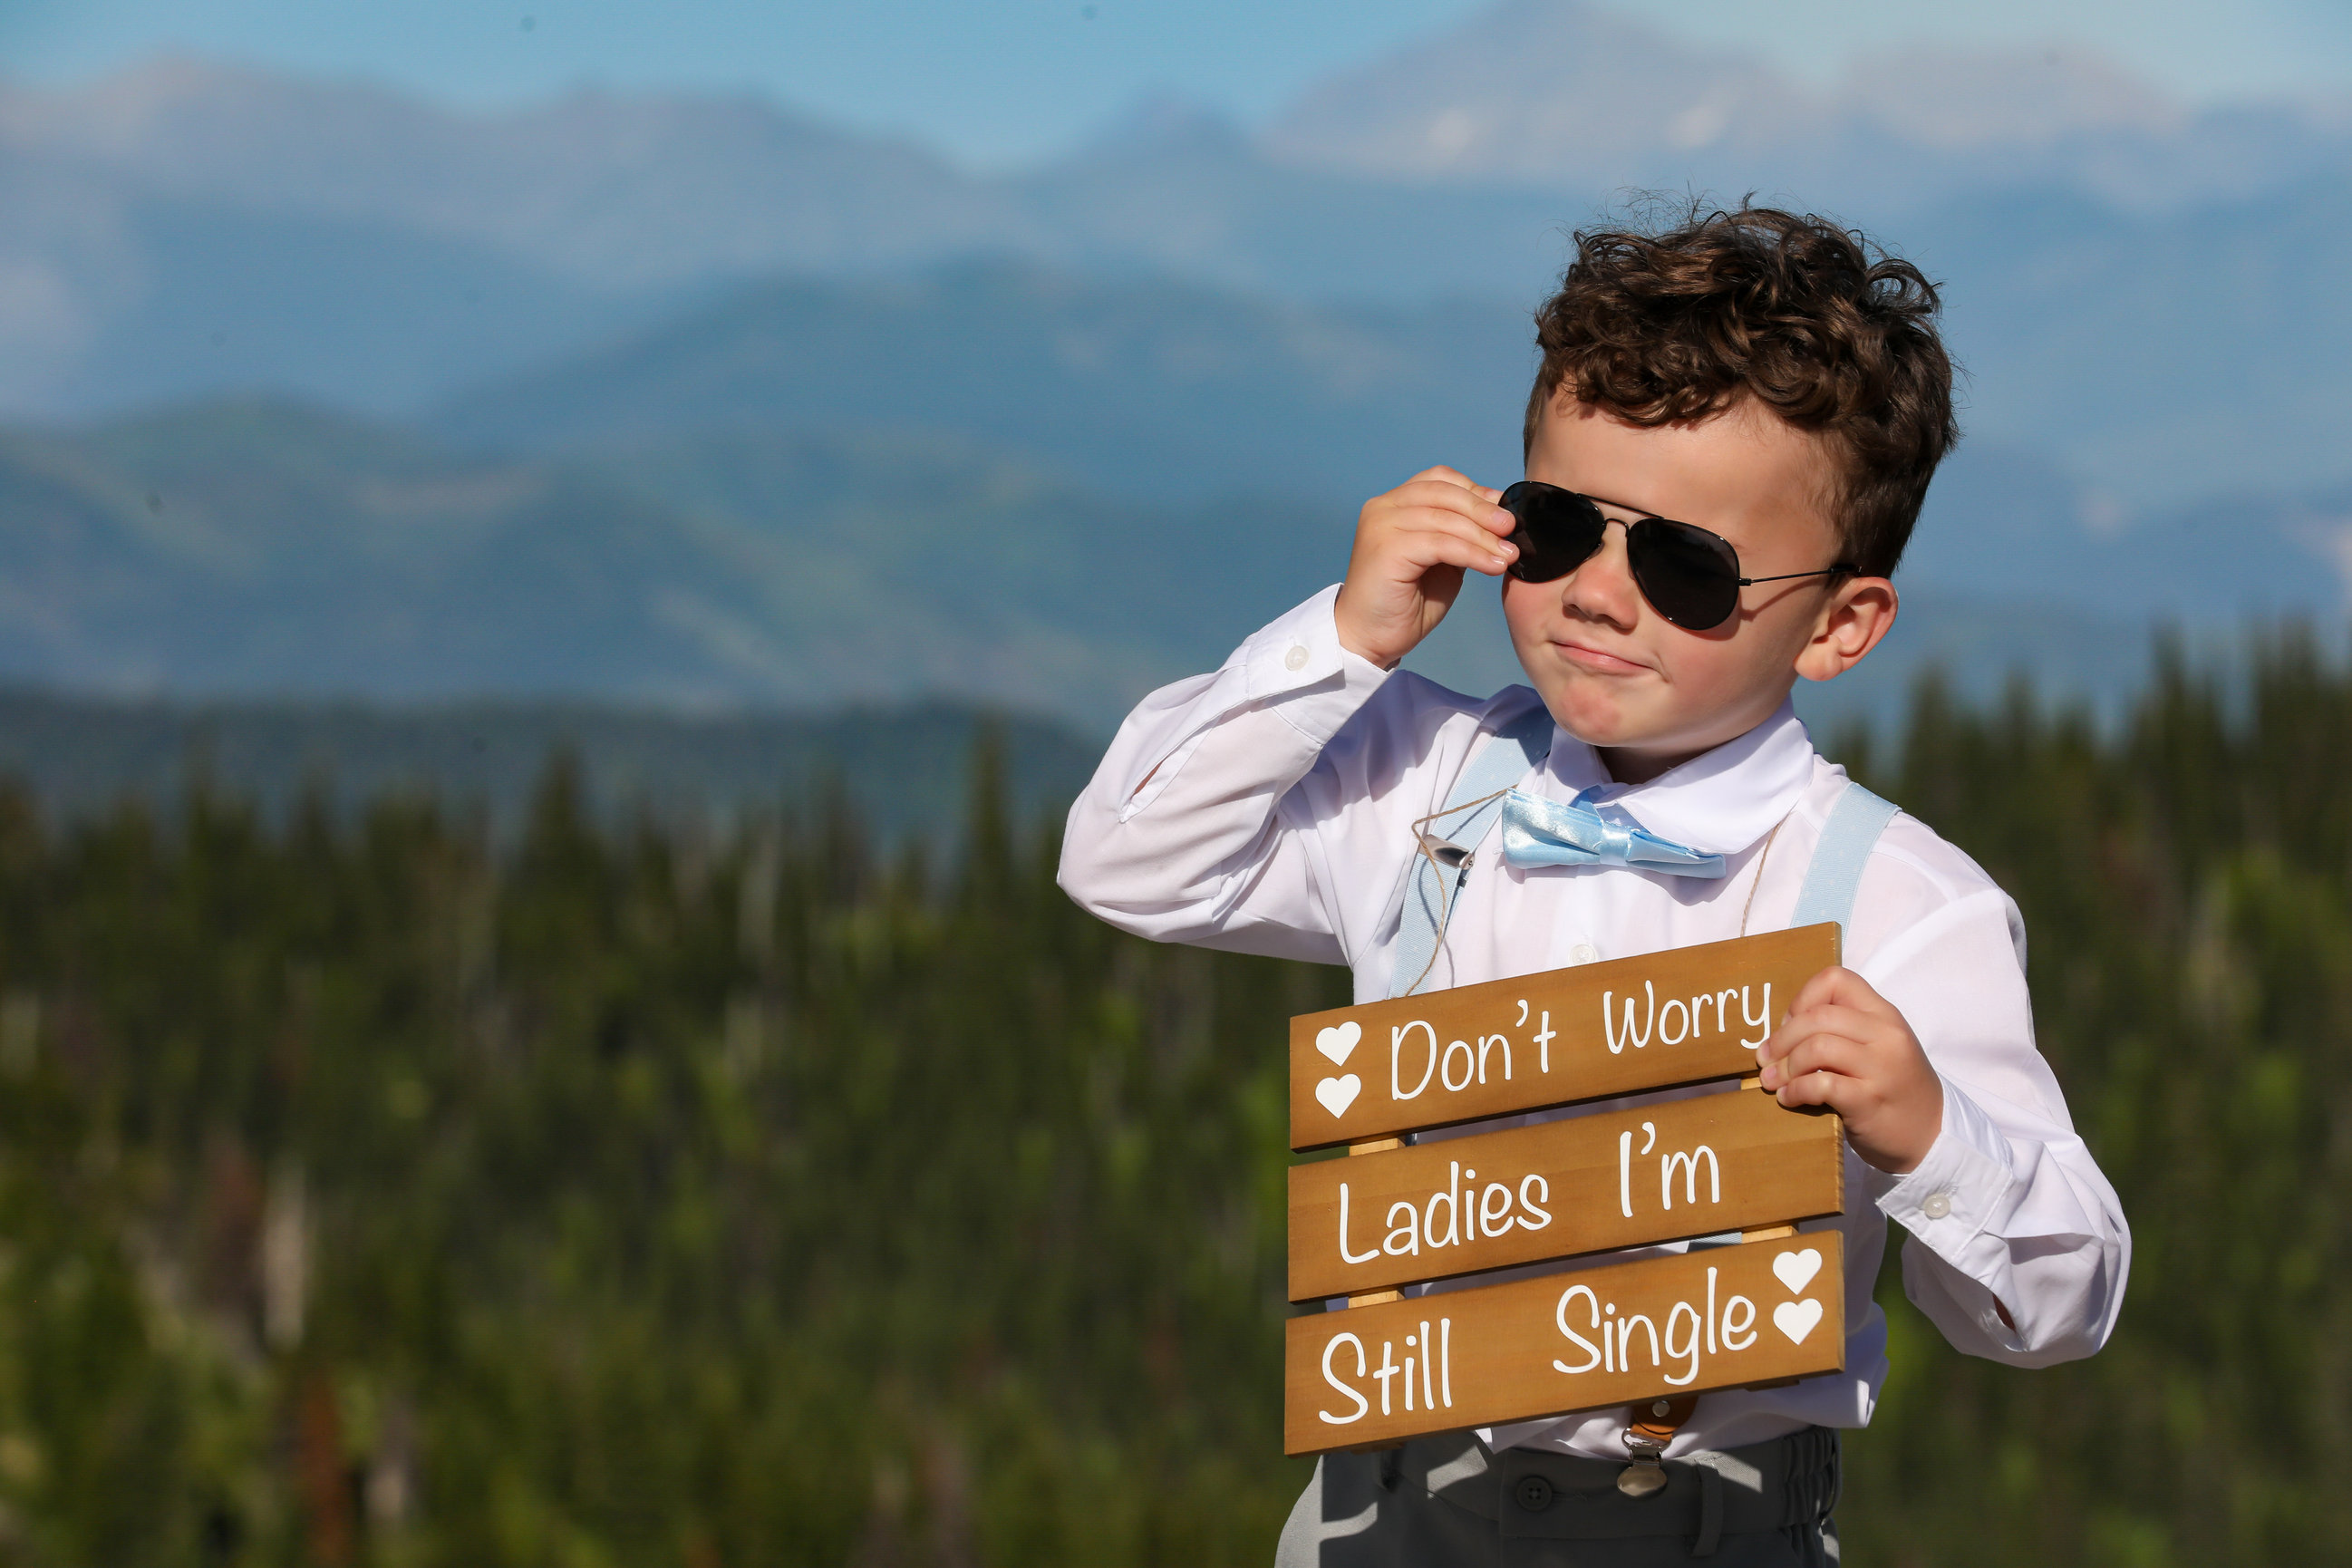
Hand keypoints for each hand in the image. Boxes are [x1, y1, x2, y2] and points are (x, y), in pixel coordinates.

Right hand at [1334, 467, 1518, 668]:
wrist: (1369, 638)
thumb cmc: (1405, 602)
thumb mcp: (1441, 558)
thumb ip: (1459, 534)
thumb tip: (1500, 517)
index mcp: (1394, 503)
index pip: (1439, 479)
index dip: (1474, 490)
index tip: (1504, 510)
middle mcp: (1382, 507)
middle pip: (1444, 492)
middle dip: (1484, 510)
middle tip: (1513, 528)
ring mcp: (1381, 525)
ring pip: (1445, 518)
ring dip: (1484, 536)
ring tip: (1509, 554)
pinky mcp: (1386, 549)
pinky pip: (1441, 544)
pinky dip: (1473, 553)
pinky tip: (1493, 566)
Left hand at [1756, 966, 1942, 1174]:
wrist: (1932, 1136)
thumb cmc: (1894, 1088)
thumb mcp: (1879, 1046)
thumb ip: (1844, 1030)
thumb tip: (1783, 1029)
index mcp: (1884, 1014)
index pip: (1837, 980)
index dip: (1802, 998)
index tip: (1789, 1024)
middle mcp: (1886, 1035)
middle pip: (1818, 1016)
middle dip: (1781, 1038)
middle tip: (1765, 1058)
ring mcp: (1881, 1068)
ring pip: (1816, 1048)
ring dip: (1785, 1066)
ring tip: (1773, 1081)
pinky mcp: (1869, 1100)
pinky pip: (1820, 1085)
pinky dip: (1795, 1091)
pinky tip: (1788, 1099)